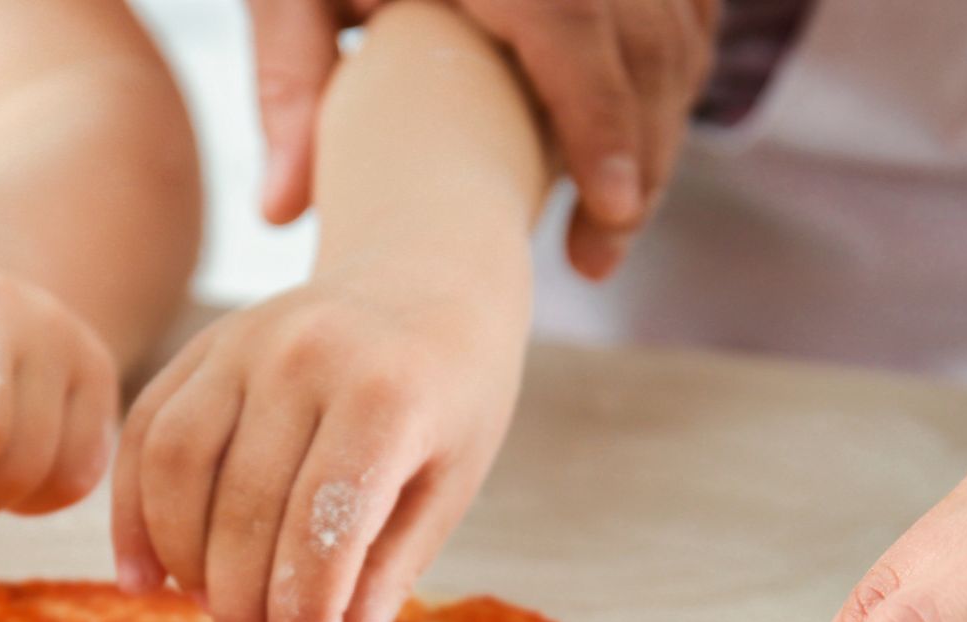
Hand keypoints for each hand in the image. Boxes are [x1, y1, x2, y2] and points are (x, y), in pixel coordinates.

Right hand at [111, 260, 526, 621]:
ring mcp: (242, 342)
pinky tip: (147, 578)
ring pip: (176, 476)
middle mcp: (303, 357)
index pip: (320, 533)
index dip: (304, 620)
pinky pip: (145, 437)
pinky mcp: (202, 346)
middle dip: (246, 612)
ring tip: (224, 619)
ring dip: (188, 570)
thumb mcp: (448, 486)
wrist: (427, 273)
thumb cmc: (451, 392)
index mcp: (385, 396)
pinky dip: (133, 515)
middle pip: (242, 515)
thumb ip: (388, 575)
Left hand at [244, 0, 716, 277]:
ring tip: (610, 221)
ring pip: (681, 27)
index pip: (570, 18)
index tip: (608, 207)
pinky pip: (686, 8)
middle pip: (647, 34)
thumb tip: (280, 211)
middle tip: (599, 252)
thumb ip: (290, 86)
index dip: (600, 118)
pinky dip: (670, 77)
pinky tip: (629, 151)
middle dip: (643, 150)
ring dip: (661, 125)